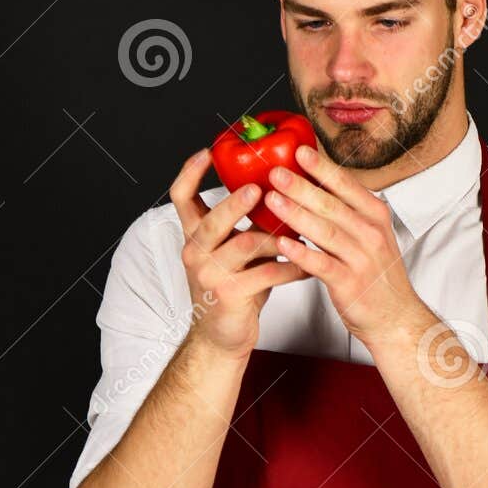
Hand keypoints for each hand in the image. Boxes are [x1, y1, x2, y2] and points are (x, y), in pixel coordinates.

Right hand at [169, 148, 308, 358]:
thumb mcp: (231, 251)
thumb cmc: (233, 288)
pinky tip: (307, 266)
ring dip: (277, 236)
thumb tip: (280, 188)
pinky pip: (266, 274)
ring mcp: (209, 275)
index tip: (209, 151)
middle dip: (236, 202)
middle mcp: (195, 252)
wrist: (221, 336)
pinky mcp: (229, 295)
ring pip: (245, 244)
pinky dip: (291, 268)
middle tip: (259, 187)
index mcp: (194, 235)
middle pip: (211, 219)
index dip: (190, 171)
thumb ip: (243, 224)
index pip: (180, 197)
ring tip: (300, 230)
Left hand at [261, 145, 425, 342]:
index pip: (346, 185)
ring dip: (297, 214)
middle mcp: (371, 233)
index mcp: (375, 216)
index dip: (322, 168)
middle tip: (275, 172)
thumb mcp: (371, 234)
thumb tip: (313, 184)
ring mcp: (361, 259)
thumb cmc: (376, 275)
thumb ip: (347, 211)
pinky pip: (322, 265)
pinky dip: (302, 254)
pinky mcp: (350, 284)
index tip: (299, 151)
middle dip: (301, 186)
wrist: (395, 317)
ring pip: (325, 231)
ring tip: (272, 200)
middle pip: (331, 205)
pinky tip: (283, 243)